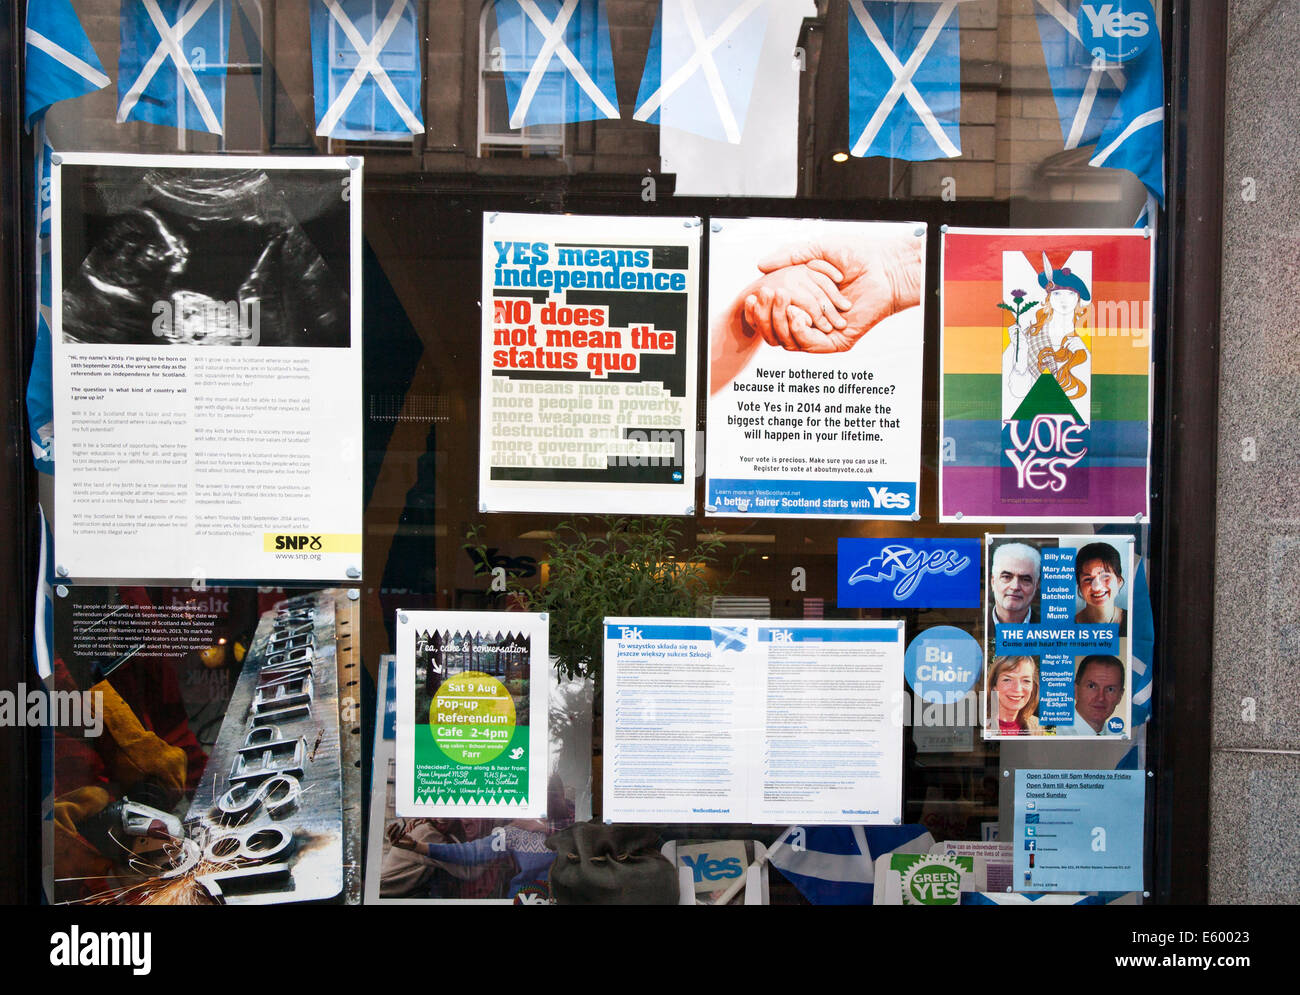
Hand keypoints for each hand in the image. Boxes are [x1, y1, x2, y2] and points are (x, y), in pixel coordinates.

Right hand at [754, 235, 923, 352]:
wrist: (885, 266)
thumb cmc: (858, 255)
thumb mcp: (817, 251)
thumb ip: (790, 256)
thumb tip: (760, 265)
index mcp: (809, 301)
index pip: (778, 313)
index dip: (763, 308)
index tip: (753, 295)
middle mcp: (816, 320)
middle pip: (780, 330)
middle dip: (766, 317)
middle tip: (760, 299)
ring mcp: (826, 333)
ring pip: (792, 340)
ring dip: (780, 323)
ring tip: (779, 303)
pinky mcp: (838, 342)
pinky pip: (810, 345)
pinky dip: (798, 331)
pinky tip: (795, 314)